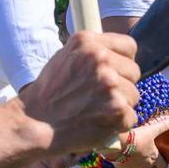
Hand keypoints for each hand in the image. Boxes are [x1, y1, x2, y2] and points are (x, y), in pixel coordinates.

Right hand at [22, 30, 138, 155]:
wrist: (35, 122)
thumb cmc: (49, 93)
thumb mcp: (65, 56)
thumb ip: (92, 51)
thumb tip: (118, 54)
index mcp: (89, 43)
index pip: (129, 46)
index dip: (123, 61)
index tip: (114, 72)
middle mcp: (101, 60)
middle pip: (134, 71)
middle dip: (122, 84)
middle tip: (99, 96)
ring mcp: (111, 85)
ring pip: (134, 95)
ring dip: (120, 105)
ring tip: (95, 110)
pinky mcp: (118, 110)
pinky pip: (131, 117)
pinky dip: (118, 124)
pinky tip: (98, 123)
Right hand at [111, 115, 168, 167]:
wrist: (118, 144)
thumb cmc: (136, 136)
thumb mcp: (152, 129)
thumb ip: (164, 126)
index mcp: (154, 157)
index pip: (163, 165)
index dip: (163, 162)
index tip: (161, 159)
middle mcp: (147, 166)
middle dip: (154, 167)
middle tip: (152, 162)